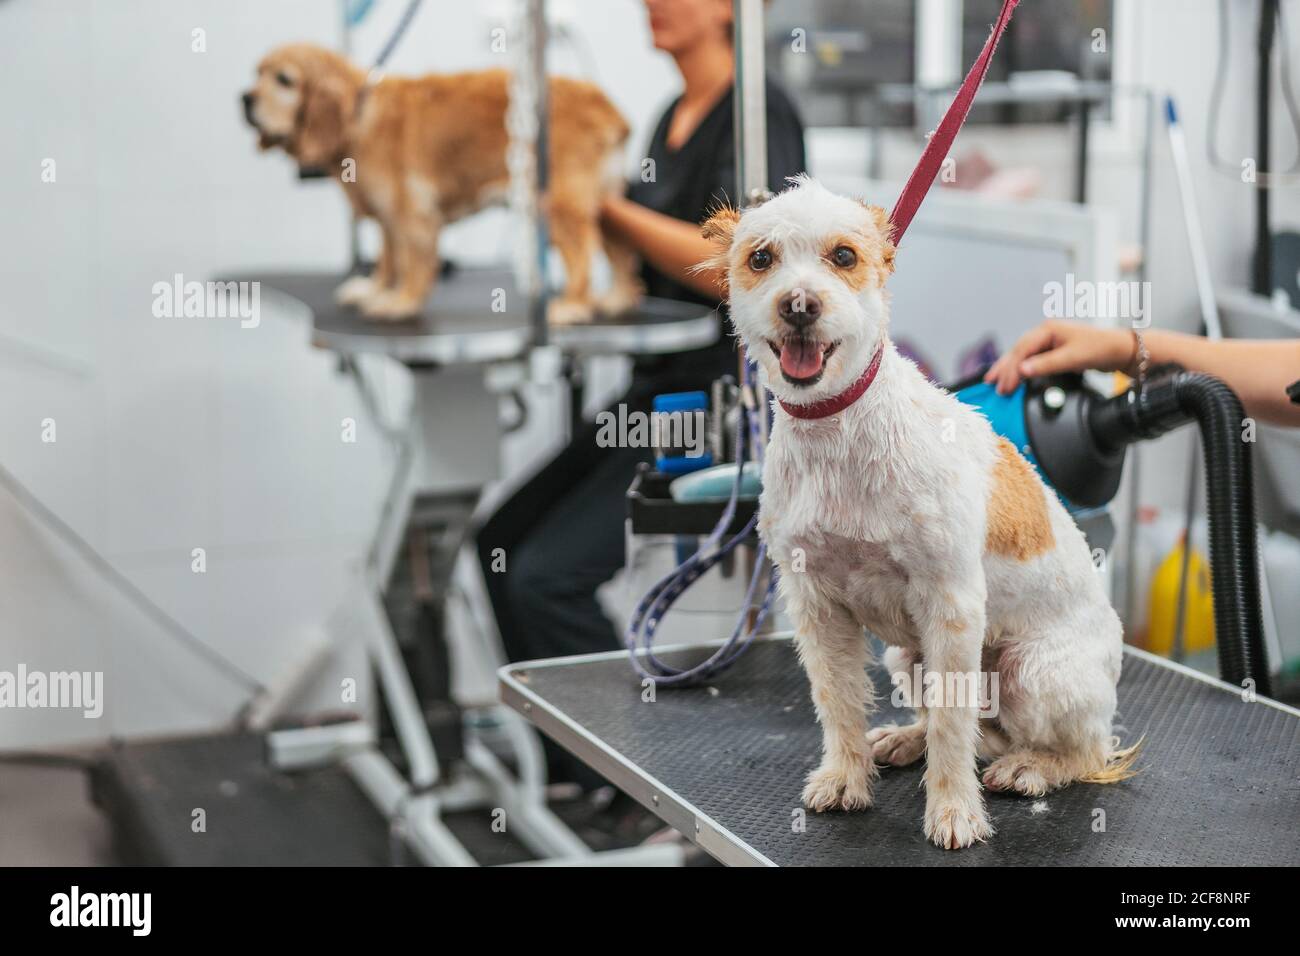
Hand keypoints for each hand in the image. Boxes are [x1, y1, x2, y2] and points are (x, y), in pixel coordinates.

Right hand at [984, 320, 1134, 394]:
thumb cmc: (1100, 349)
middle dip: (1005, 368)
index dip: (1011, 369)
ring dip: (1010, 368)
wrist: (1120, 350)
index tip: (1005, 386)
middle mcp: (1046, 333)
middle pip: (1018, 351)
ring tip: (996, 381)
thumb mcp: (1072, 358)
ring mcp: (1050, 341)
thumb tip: (1022, 370)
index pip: (1022, 350)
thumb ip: (1046, 365)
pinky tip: (1015, 376)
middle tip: (993, 385)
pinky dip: (1021, 368)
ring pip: (1023, 355)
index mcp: (1048, 329)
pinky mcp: (1054, 350)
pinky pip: (1032, 359)